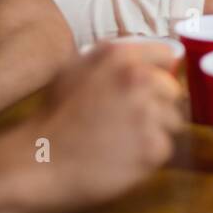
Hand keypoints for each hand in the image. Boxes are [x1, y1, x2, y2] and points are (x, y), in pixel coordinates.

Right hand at [24, 41, 184, 211]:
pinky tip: (121, 155)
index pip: (167, 55)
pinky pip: (165, 148)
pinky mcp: (153, 148)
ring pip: (172, 121)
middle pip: (173, 92)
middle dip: (157, 105)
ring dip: (153, 131)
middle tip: (126, 120)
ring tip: (120, 139)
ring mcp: (148, 115)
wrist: (39, 161)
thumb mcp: (75, 68)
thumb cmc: (54, 116)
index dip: (159, 72)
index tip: (148, 87)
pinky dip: (148, 155)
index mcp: (122, 58)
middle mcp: (140, 81)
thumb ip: (112, 54)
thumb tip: (143, 50)